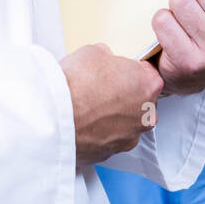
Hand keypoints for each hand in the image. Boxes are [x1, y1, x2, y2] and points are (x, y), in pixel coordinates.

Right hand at [60, 43, 163, 166]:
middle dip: (124, 95)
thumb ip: (108, 57)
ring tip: (89, 105)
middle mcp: (145, 115)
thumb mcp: (94, 51)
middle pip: (140, 101)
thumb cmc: (76, 84)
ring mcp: (130, 136)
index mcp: (148, 85)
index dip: (130, 70)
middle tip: (101, 87)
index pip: (148, 74)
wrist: (56, 116)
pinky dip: (99, 132)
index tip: (117, 71)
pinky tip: (84, 121)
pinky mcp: (111, 152)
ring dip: (112, 116)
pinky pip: (109, 138)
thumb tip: (103, 60)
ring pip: (125, 123)